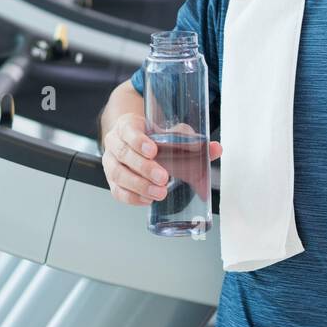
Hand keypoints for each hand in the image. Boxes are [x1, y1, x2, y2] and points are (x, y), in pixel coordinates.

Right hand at [101, 113, 222, 206]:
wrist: (132, 142)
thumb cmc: (152, 138)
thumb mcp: (168, 133)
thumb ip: (190, 139)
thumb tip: (215, 149)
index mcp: (127, 126)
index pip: (128, 131)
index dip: (139, 141)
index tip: (153, 150)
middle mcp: (115, 143)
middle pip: (124, 155)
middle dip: (144, 168)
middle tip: (164, 177)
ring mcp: (110, 163)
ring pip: (118, 175)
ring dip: (139, 186)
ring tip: (159, 193)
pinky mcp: (113, 181)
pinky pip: (118, 192)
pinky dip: (132, 198)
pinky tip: (147, 200)